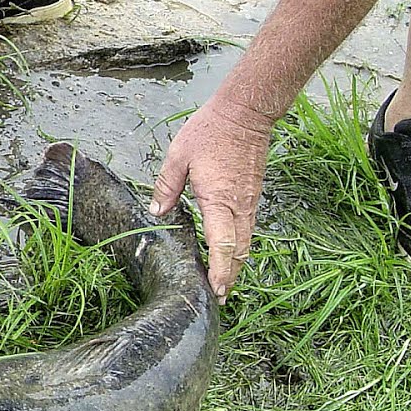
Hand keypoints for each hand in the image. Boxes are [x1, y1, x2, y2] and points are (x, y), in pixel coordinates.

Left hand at [150, 95, 274, 301]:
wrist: (245, 114)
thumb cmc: (210, 132)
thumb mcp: (178, 157)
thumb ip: (166, 187)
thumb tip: (157, 212)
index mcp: (219, 200)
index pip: (222, 245)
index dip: (219, 271)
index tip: (216, 291)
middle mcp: (239, 206)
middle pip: (238, 252)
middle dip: (229, 276)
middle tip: (218, 296)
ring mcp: (249, 202)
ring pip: (245, 242)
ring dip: (235, 263)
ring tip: (222, 281)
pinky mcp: (253, 195)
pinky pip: (247, 228)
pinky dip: (238, 245)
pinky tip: (227, 251)